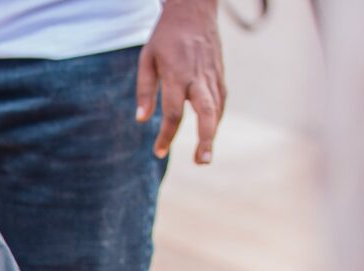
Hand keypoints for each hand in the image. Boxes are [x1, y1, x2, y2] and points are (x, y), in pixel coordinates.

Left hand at [136, 0, 223, 163]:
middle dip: (205, 138)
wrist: (194, 10)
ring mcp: (212, 75)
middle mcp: (198, 77)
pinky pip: (221, 99)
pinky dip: (216, 117)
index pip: (174, 112)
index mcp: (177, 74)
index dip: (166, 135)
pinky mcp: (220, 73)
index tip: (158, 152)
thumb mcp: (147, 59)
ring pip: (217, 108)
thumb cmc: (165, 36)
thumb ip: (144, 90)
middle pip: (206, 112)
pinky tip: (210, 131)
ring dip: (212, 133)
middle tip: (201, 161)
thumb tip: (142, 119)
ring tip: (204, 156)